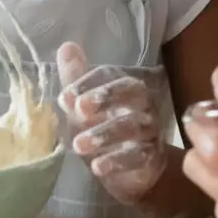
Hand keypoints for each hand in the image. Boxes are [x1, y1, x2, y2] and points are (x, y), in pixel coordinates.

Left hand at [57, 43, 165, 206]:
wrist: (129, 172)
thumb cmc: (103, 130)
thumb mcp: (85, 107)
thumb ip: (76, 79)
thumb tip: (66, 46)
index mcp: (124, 85)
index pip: (109, 74)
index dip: (87, 82)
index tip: (64, 98)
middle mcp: (142, 102)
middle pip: (129, 91)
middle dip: (104, 97)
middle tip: (79, 109)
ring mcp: (150, 128)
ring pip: (132, 124)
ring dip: (104, 134)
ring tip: (79, 145)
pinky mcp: (152, 155)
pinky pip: (138, 155)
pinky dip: (117, 161)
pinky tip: (98, 167)